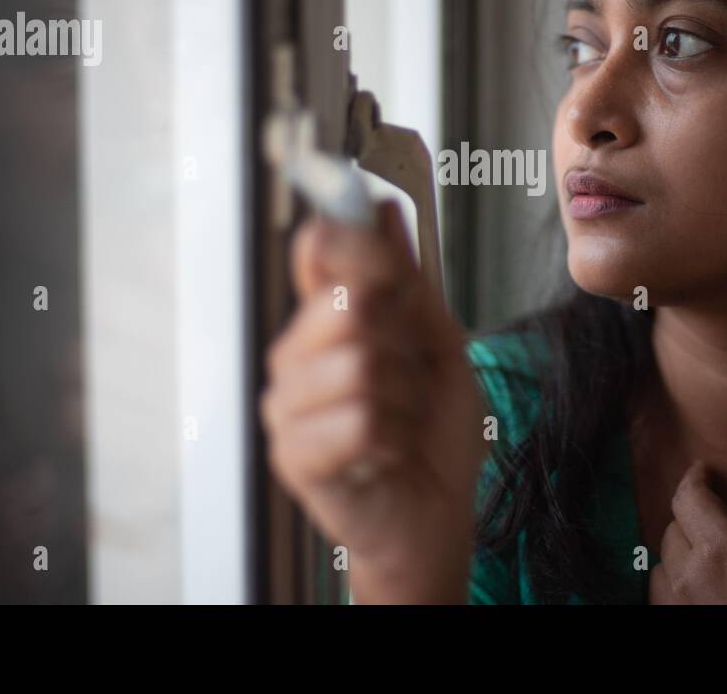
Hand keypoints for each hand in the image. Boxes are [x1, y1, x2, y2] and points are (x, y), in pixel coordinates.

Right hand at [261, 200, 489, 602]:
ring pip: (360, 366)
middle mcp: (297, 355)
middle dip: (403, 344)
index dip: (362, 248)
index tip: (393, 271)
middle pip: (350, 305)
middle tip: (409, 378)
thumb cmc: (434, 433)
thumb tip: (384, 210)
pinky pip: (359, 419)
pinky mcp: (293, 455)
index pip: (323, 249)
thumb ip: (409, 279)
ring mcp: (288, 405)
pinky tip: (385, 452)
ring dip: (404, 399)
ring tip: (398, 422)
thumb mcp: (438, 342)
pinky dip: (393, 437)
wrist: (436, 515)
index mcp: (327, 320)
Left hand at [648, 460, 726, 603]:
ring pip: (661, 565)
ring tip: (713, 563)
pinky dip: (674, 588)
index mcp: (723, 551)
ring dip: (681, 556)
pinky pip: (659, 598)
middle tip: (723, 526)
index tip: (702, 471)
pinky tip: (703, 595)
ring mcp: (674, 608)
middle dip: (695, 520)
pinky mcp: (670, 629)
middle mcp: (688, 576)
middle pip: (674, 529)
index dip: (694, 479)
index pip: (689, 498)